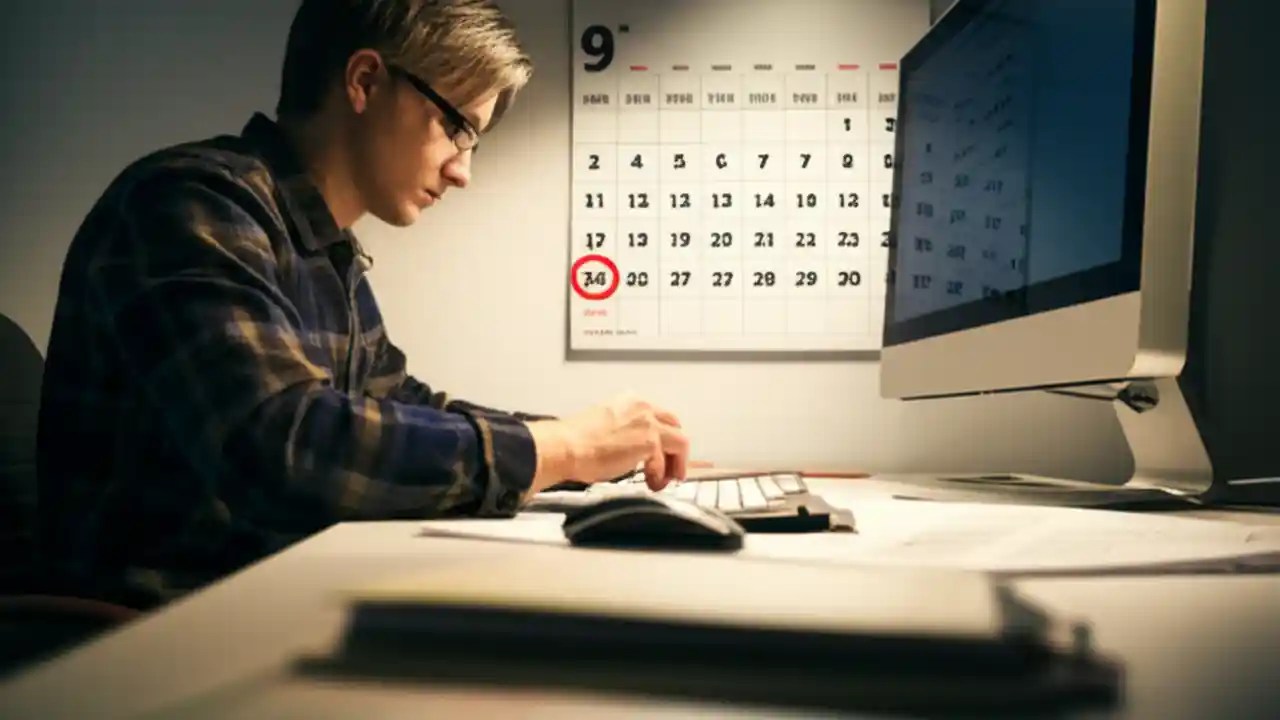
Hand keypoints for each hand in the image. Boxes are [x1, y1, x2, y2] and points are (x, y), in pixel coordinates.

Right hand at [526, 394, 689, 491]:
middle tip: (669, 468)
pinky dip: (660, 475)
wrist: (566, 447)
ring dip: (675, 464)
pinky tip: (651, 483)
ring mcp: (648, 424)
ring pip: (680, 442)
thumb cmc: (574, 441)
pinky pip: (666, 462)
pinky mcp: (649, 442)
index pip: (658, 416)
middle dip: (675, 449)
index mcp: (629, 401)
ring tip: (665, 480)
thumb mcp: (603, 426)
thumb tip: (631, 449)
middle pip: (675, 425)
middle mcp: (642, 408)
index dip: (663, 437)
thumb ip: (623, 431)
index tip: (662, 452)